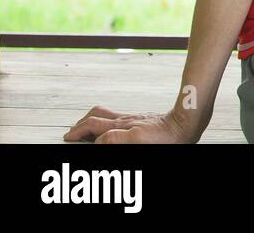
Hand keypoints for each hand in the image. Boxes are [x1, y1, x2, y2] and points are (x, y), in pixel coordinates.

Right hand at [64, 106, 199, 143]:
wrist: (186, 123)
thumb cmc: (167, 135)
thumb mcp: (139, 139)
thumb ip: (115, 138)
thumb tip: (98, 140)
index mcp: (121, 126)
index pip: (92, 128)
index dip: (78, 133)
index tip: (67, 139)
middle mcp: (123, 121)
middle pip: (94, 118)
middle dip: (78, 126)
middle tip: (69, 134)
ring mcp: (130, 118)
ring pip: (103, 114)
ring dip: (88, 120)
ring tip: (81, 128)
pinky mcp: (138, 118)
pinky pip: (114, 115)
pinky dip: (103, 119)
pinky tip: (105, 126)